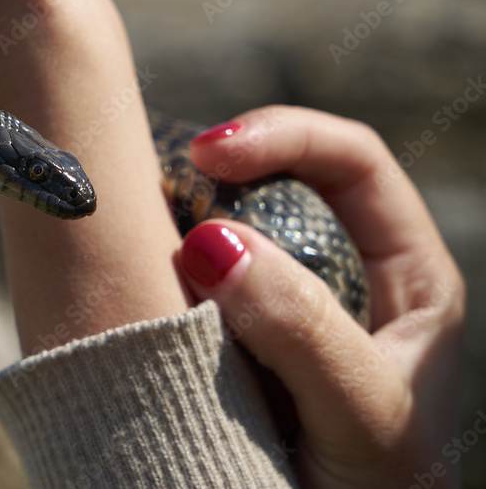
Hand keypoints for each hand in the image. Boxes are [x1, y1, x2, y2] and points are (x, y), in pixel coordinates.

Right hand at [177, 106, 464, 487]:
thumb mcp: (360, 414)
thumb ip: (301, 331)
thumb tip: (211, 241)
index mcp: (408, 278)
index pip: (352, 163)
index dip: (282, 137)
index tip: (207, 153)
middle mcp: (349, 280)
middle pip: (288, 179)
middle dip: (224, 167)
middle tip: (162, 179)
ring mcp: (288, 306)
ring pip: (236, 227)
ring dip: (188, 215)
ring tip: (145, 224)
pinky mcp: (239, 335)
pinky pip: (200, 279)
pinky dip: (168, 266)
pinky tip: (143, 276)